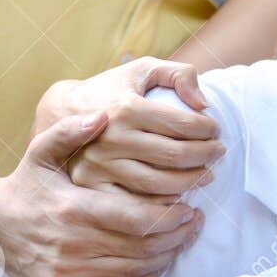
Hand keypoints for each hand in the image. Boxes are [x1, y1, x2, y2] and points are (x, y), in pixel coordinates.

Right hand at [0, 113, 202, 276]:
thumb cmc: (25, 187)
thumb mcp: (40, 154)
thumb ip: (70, 133)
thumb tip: (101, 116)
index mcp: (72, 208)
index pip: (136, 218)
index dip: (170, 216)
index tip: (189, 208)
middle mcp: (71, 243)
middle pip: (142, 246)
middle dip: (177, 235)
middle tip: (195, 222)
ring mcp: (68, 270)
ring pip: (135, 268)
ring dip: (167, 255)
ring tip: (184, 238)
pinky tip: (159, 261)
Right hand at [37, 59, 222, 197]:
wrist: (58, 113)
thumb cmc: (110, 90)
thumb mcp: (141, 70)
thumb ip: (177, 74)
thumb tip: (203, 103)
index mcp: (126, 108)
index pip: (183, 124)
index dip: (208, 129)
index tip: (216, 131)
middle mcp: (111, 138)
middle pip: (175, 156)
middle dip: (206, 156)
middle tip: (218, 154)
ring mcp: (99, 165)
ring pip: (160, 184)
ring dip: (191, 183)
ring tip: (207, 176)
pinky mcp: (91, 187)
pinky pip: (136, 205)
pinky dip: (164, 206)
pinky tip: (181, 198)